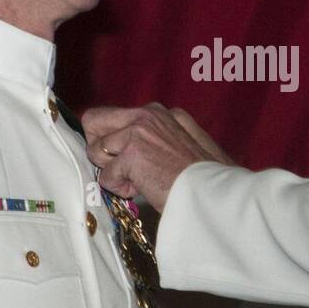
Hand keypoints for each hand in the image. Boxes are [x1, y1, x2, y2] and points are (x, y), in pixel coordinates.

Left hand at [82, 103, 233, 212]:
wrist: (215, 194)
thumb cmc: (205, 180)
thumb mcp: (184, 146)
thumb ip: (155, 139)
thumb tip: (124, 149)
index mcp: (162, 113)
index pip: (115, 117)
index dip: (112, 143)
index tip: (124, 160)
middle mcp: (149, 114)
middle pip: (93, 120)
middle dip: (98, 149)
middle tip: (119, 169)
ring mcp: (139, 131)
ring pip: (96, 151)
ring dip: (113, 172)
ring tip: (141, 182)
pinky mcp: (133, 152)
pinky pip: (107, 176)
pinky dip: (121, 190)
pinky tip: (144, 190)